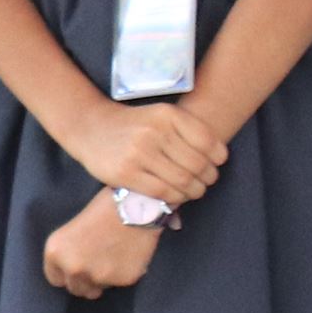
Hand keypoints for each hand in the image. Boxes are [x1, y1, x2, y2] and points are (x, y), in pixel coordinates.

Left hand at [42, 189, 161, 299]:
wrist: (136, 202)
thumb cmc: (103, 207)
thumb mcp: (72, 228)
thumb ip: (68, 253)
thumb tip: (74, 272)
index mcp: (55, 253)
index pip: (56, 279)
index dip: (68, 273)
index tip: (79, 266)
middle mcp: (73, 268)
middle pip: (76, 289)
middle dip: (85, 280)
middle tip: (98, 264)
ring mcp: (98, 276)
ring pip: (98, 288)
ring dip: (104, 279)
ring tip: (114, 258)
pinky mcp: (123, 280)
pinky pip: (121, 283)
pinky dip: (125, 273)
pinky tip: (129, 255)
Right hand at [57, 97, 227, 206]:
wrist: (91, 127)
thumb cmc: (135, 124)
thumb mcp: (161, 116)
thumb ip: (188, 131)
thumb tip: (219, 157)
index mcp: (168, 115)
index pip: (207, 141)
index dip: (218, 157)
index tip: (217, 163)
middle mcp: (154, 132)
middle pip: (197, 164)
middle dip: (208, 177)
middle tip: (208, 181)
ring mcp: (139, 153)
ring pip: (182, 180)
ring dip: (195, 190)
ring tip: (195, 191)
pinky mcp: (125, 173)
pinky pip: (162, 191)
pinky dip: (176, 197)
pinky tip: (177, 196)